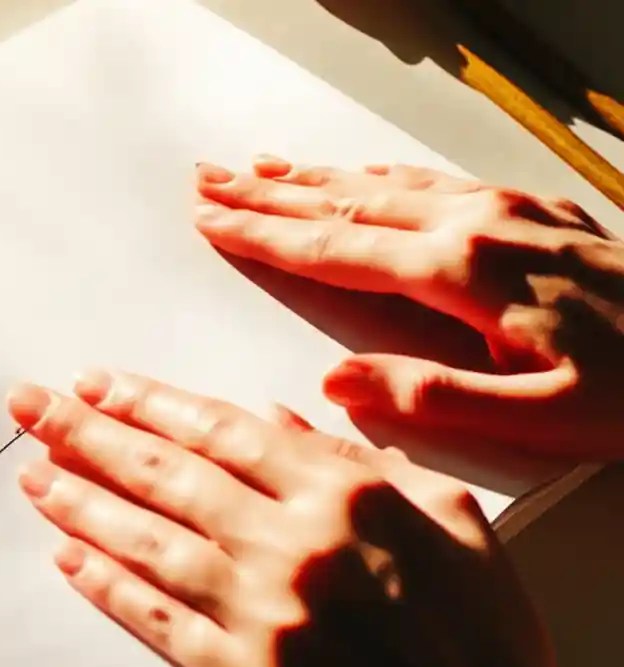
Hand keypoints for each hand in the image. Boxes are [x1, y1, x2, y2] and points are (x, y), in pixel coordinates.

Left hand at [7, 372, 568, 666]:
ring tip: (32, 474)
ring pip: (148, 542)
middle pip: (167, 474)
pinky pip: (157, 623)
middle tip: (29, 408)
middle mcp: (295, 547)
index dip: (148, 401)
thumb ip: (357, 460)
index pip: (220, 429)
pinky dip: (107, 587)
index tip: (96, 381)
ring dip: (81, 504)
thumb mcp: (447, 518)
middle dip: (88, 434)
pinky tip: (66, 558)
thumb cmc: (481, 633)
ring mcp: (264, 617)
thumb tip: (276, 416)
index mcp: (347, 495)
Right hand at [194, 157, 623, 457]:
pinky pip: (431, 179)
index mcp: (463, 273)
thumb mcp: (538, 419)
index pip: (335, 249)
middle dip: (267, 193)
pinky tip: (356, 173)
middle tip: (207, 180)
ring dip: (311, 177)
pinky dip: (376, 174)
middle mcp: (475, 224)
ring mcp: (504, 209)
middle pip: (344, 203)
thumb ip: (432, 398)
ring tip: (255, 168)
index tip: (209, 220)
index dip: (263, 235)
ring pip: (382, 184)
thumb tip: (340, 381)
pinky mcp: (530, 209)